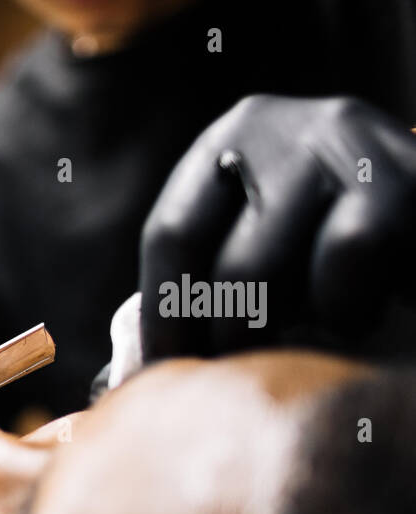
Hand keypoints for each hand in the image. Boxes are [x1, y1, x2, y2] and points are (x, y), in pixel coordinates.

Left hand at [139, 94, 415, 359]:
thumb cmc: (330, 253)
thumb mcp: (260, 246)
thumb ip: (204, 284)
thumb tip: (133, 374)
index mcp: (231, 141)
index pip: (171, 234)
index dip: (165, 318)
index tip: (163, 378)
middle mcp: (286, 127)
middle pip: (223, 264)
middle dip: (226, 341)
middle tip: (237, 379)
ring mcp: (349, 144)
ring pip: (275, 268)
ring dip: (285, 326)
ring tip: (303, 339)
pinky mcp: (409, 175)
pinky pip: (351, 253)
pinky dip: (348, 305)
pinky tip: (357, 315)